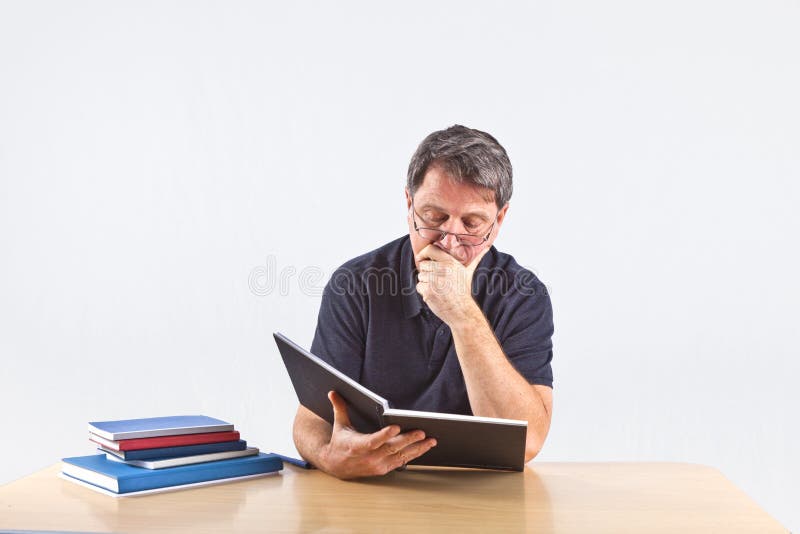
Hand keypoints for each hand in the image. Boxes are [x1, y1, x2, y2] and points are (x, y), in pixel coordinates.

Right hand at [320, 391, 436, 479]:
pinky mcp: (383, 469)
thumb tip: (333, 391)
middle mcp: (368, 457)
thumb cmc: (340, 442)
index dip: (384, 435)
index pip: (372, 441)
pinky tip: (424, 447)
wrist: (336, 466)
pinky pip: (401, 462)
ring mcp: (377, 465)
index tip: (396, 427)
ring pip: (400, 457)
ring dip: (417, 449)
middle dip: (408, 440)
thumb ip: (340, 407)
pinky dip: (414, 455)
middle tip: (422, 432)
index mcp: (357, 446)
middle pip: (391, 449)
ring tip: (431, 441)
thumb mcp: (340, 424)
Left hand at [415, 244, 489, 325]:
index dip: (423, 253)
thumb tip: (487, 247)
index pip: (430, 249)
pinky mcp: (429, 291)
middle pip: (423, 265)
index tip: (422, 258)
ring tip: (438, 288)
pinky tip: (434, 295)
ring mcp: (435, 280)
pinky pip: (419, 286)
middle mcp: (443, 269)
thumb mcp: (469, 272)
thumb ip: (476, 259)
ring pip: (420, 276)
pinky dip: (424, 291)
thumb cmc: (463, 291)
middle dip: (427, 273)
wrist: (462, 310)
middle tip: (437, 280)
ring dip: (425, 283)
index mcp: (451, 262)